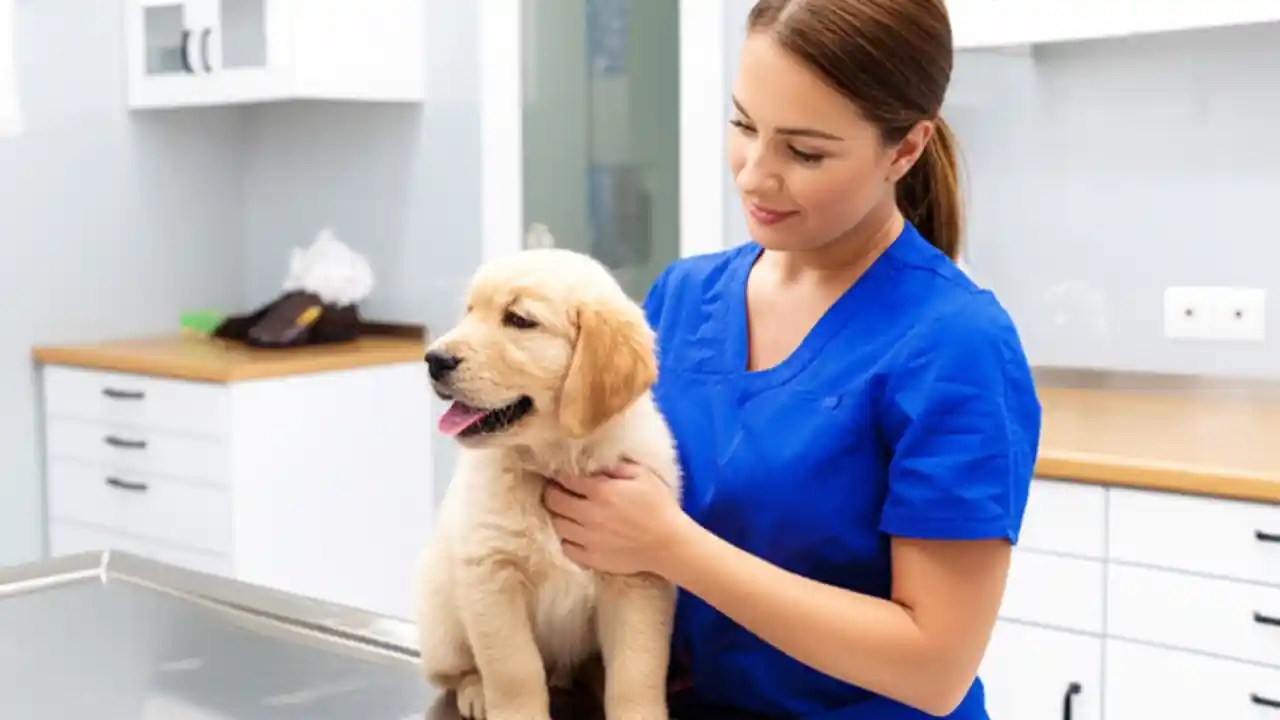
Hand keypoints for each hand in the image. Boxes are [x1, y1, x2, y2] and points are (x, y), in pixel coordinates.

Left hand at [543, 461, 689, 576]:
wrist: (669, 544)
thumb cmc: (659, 506)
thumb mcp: (642, 475)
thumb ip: (616, 466)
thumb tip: (594, 462)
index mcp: (601, 492)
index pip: (566, 479)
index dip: (560, 475)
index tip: (561, 475)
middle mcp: (589, 515)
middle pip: (554, 502)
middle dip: (552, 493)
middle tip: (557, 491)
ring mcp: (588, 539)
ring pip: (557, 525)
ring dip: (557, 516)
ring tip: (564, 512)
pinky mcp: (591, 558)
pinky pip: (566, 547)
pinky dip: (566, 538)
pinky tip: (574, 533)